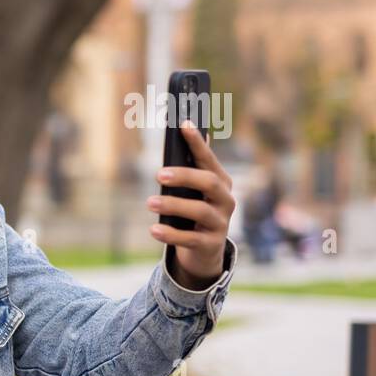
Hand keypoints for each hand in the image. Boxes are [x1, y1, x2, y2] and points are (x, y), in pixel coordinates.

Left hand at [146, 120, 234, 288]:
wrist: (205, 250)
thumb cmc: (194, 213)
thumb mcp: (194, 191)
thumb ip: (192, 166)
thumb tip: (191, 128)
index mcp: (221, 182)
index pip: (209, 159)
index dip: (198, 142)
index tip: (184, 125)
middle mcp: (225, 200)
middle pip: (210, 183)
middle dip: (185, 176)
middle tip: (158, 175)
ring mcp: (220, 223)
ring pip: (200, 211)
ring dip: (173, 205)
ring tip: (150, 202)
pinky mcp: (210, 244)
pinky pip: (190, 239)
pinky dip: (171, 234)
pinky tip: (154, 229)